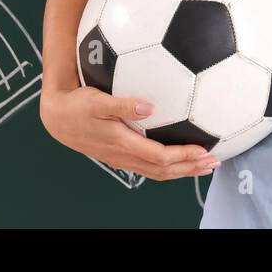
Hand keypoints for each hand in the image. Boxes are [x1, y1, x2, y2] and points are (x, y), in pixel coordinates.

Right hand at [39, 85, 219, 180]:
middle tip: (213, 163)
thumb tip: (149, 106)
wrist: (57, 117)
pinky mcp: (119, 154)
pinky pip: (148, 166)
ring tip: (203, 165)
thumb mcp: (97, 99)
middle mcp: (124, 155)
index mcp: (122, 143)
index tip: (204, 151)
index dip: (183, 157)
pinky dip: (168, 165)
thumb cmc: (77, 105)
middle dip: (189, 168)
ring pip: (156, 171)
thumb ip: (123, 104)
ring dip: (182, 170)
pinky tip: (178, 157)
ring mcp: (122, 158)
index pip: (160, 157)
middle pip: (163, 170)